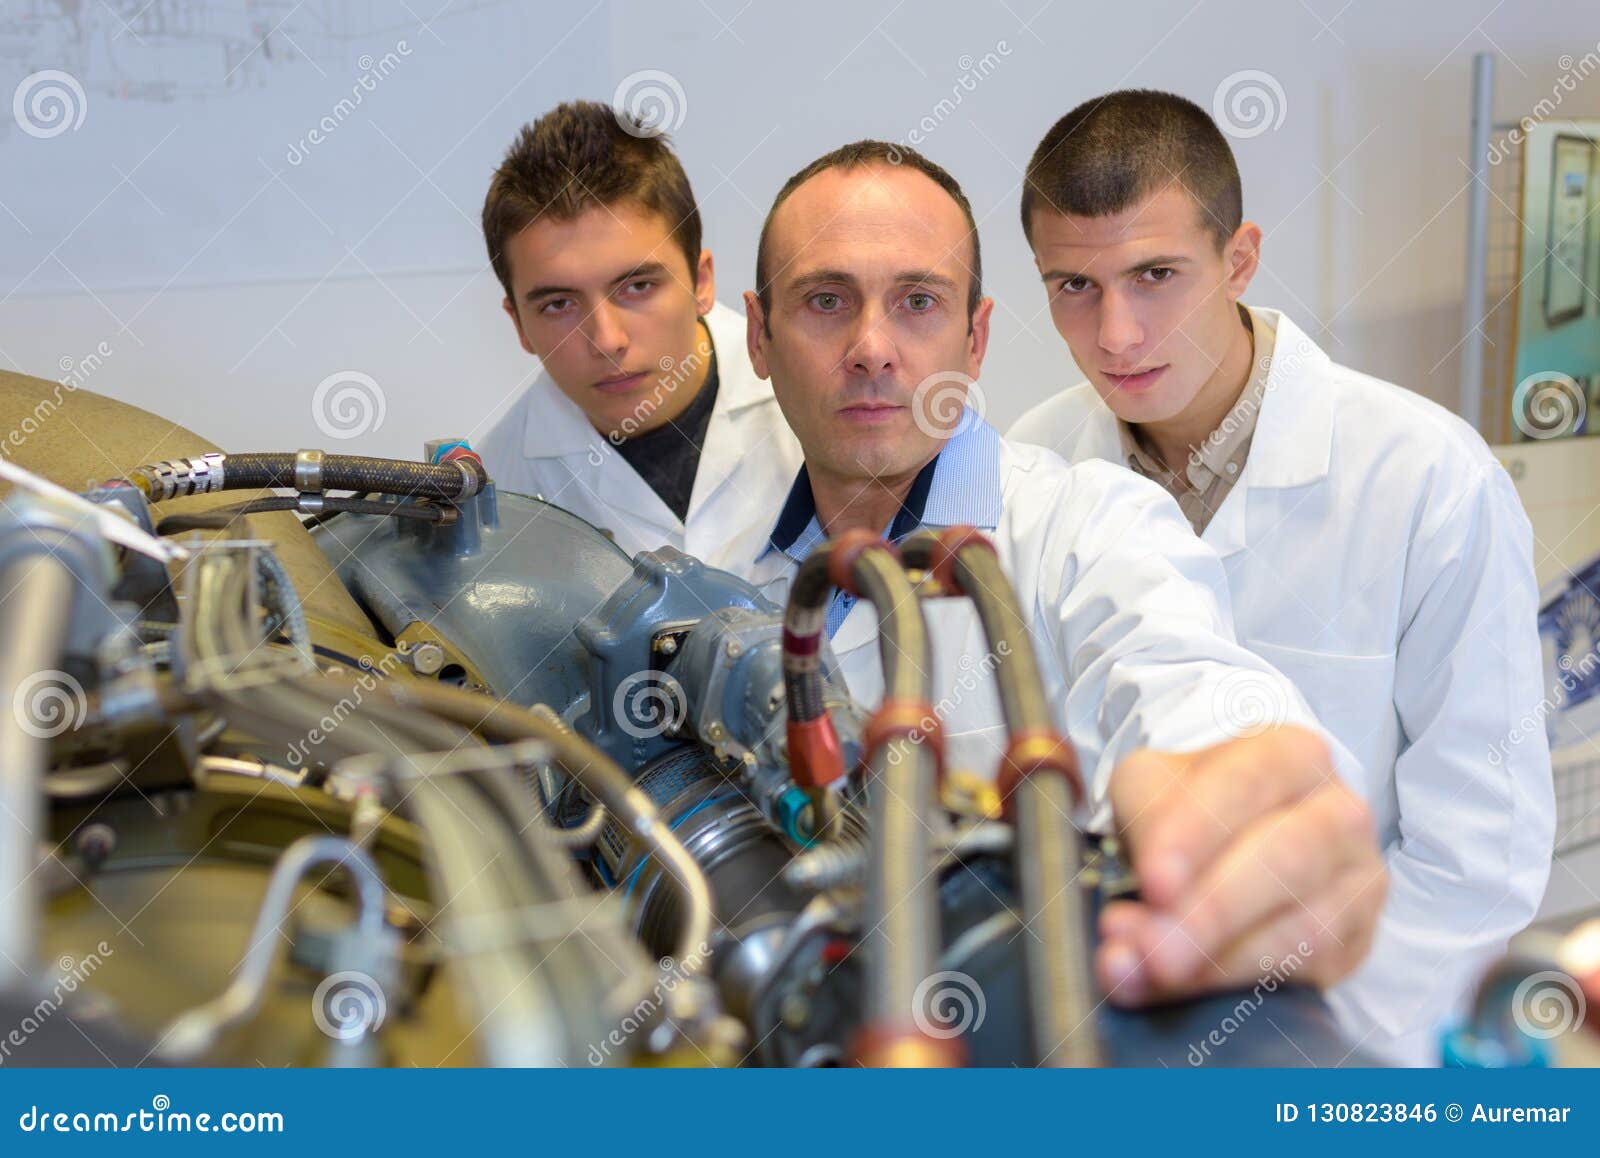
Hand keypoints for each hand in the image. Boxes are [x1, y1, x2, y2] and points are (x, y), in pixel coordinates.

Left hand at [1095, 725, 1386, 1005]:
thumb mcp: (1151, 789)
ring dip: (1216, 961)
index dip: (1197, 834)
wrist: (1233, 836)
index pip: (1246, 785)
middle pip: (1286, 860)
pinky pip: (1303, 972)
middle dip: (1212, 912)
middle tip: (1151, 950)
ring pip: (1301, 928)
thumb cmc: (1191, 804)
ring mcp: (1358, 879)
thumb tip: (1130, 919)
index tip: (1153, 882)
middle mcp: (1339, 811)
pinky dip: (1232, 984)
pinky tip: (1176, 988)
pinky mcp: (1355, 941)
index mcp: (1291, 754)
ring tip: (1147, 970)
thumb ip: (1141, 832)